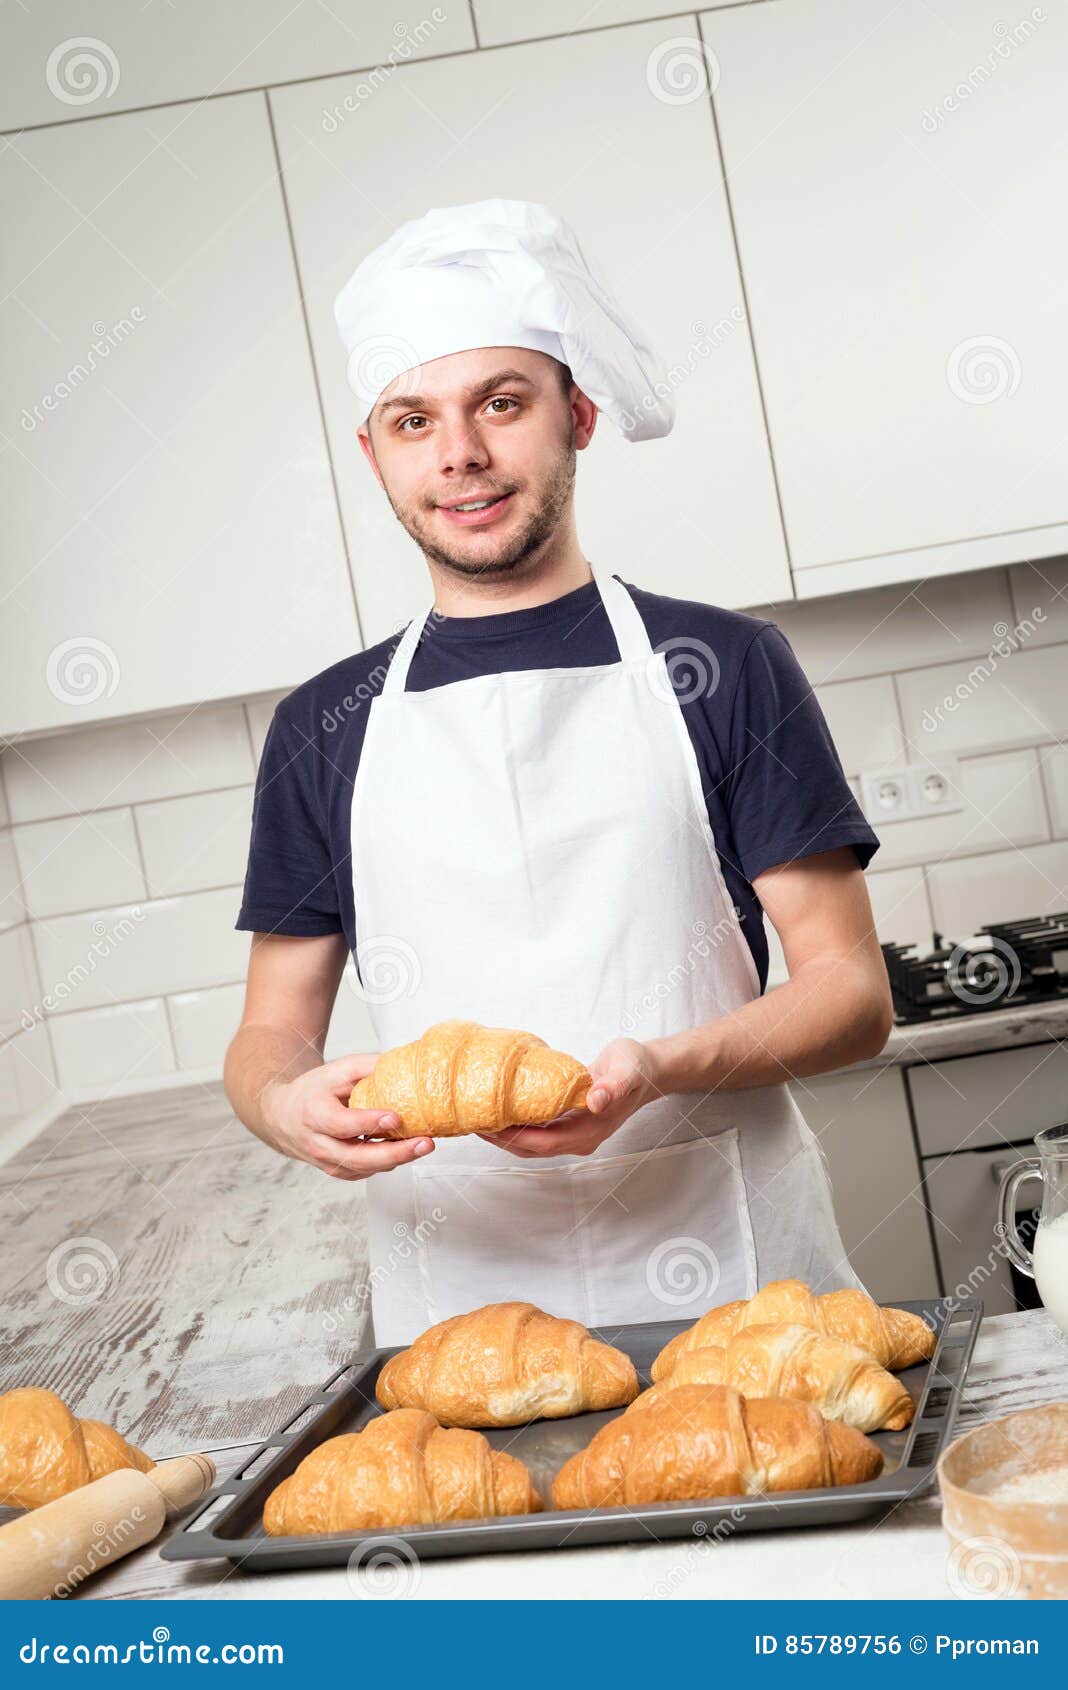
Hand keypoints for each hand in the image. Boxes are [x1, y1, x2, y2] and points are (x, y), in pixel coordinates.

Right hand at [260, 1052, 433, 1180]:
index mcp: (314, 1114)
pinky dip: (387, 1163)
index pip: (342, 1124)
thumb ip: (368, 1067)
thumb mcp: (336, 1070)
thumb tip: (404, 1063)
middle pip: (357, 1157)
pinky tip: (405, 1150)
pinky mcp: (338, 1171)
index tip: (395, 1117)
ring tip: (424, 1145)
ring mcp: (327, 1162)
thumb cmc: (312, 1091)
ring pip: (365, 1168)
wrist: (283, 1116)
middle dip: (395, 1153)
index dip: (368, 1122)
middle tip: (424, 1142)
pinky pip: (366, 1171)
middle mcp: (318, 1144)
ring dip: (397, 1160)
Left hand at [479, 1038, 663, 1158]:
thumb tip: (596, 1101)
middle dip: (500, 1139)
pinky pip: (536, 1129)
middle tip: (471, 1121)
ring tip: (477, 1116)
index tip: (488, 1126)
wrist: (646, 1070)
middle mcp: (580, 1139)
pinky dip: (516, 1122)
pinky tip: (499, 1109)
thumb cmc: (635, 1068)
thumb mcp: (627, 1071)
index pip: (545, 1143)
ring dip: (504, 1133)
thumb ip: (613, 1087)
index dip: (515, 1138)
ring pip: (531, 1142)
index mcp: (590, 1131)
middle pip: (532, 1148)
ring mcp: (574, 1133)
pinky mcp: (567, 1122)